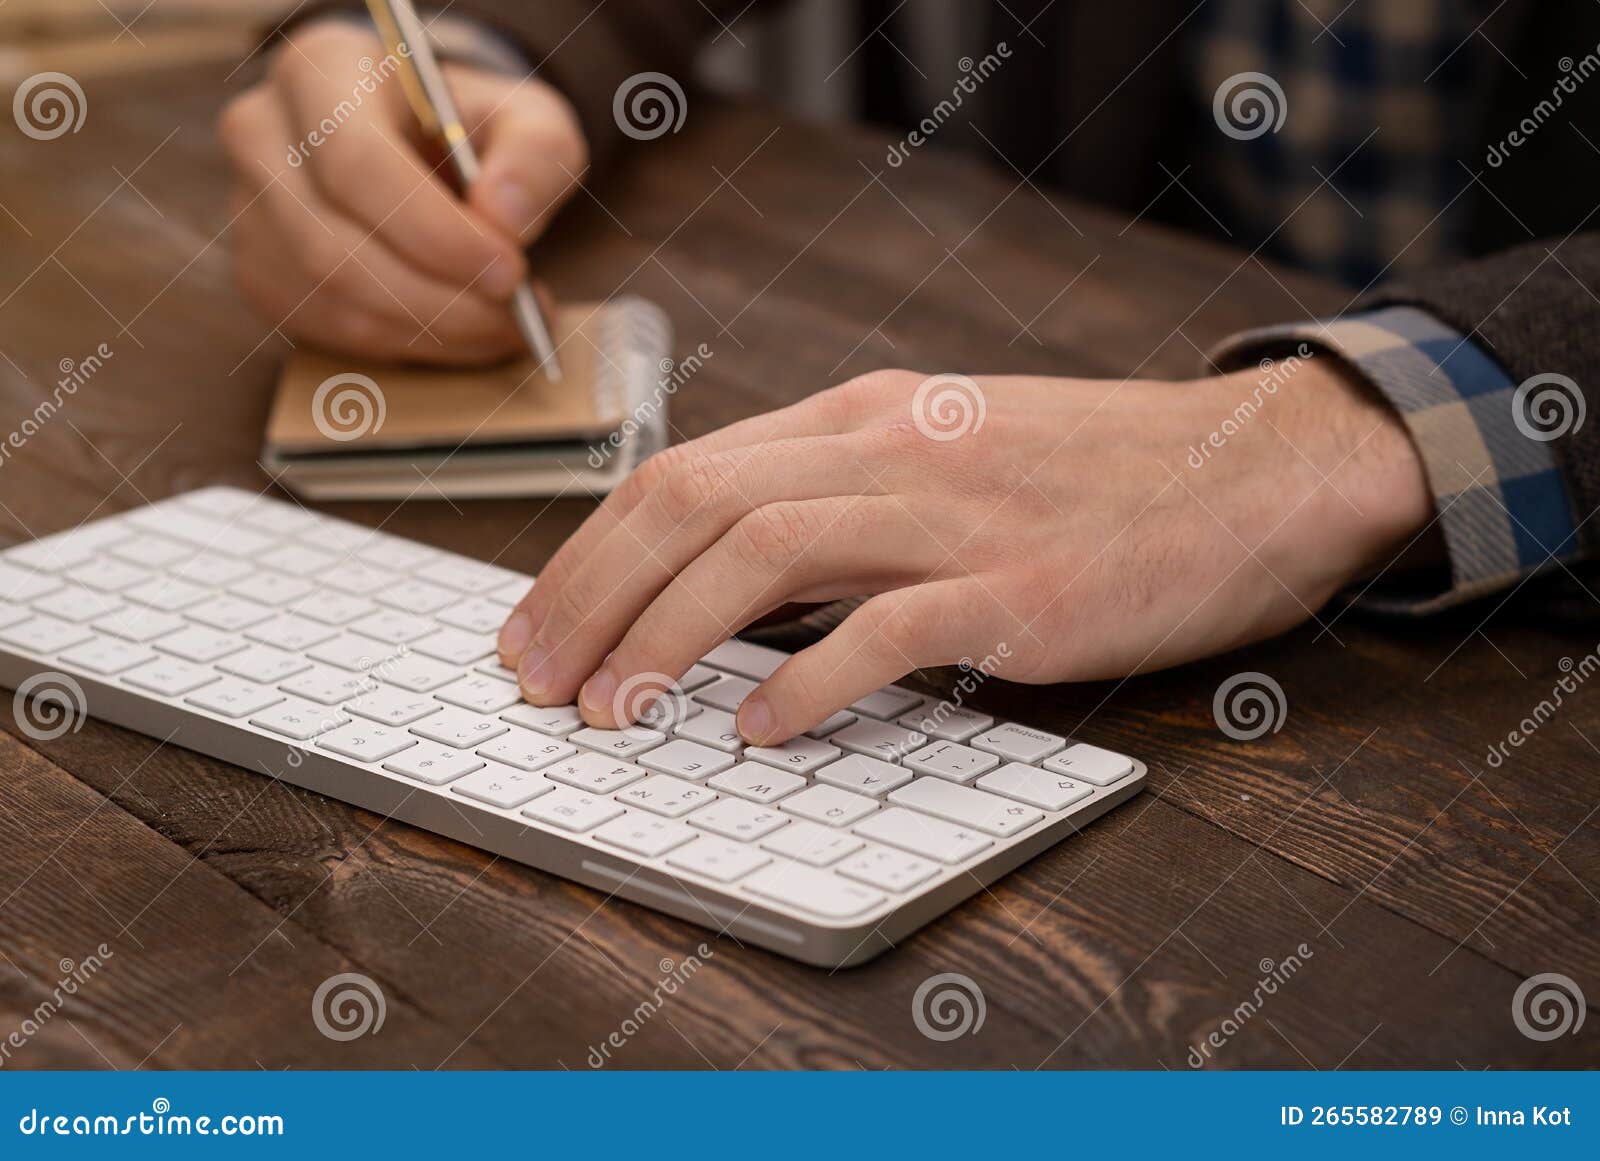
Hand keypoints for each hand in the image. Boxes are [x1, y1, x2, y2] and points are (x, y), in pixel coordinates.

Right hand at [218, 20, 586, 363]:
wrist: (423, 147)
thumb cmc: (469, 129)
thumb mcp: (526, 119)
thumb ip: (536, 156)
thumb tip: (505, 219)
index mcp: (322, 71)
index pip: (355, 162)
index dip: (435, 233)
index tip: (510, 273)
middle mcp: (263, 136)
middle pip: (335, 247)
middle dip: (439, 300)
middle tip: (516, 317)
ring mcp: (250, 210)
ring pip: (331, 299)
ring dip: (430, 332)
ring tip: (502, 327)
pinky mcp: (262, 272)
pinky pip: (328, 330)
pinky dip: (406, 345)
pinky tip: (460, 333)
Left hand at [496, 360, 1432, 743]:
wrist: (1254, 467)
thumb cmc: (1096, 476)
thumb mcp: (945, 454)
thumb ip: (839, 502)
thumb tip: (726, 588)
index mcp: (862, 416)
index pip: (680, 471)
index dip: (586, 554)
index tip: (538, 627)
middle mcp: (889, 448)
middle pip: (690, 504)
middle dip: (589, 599)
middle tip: (538, 684)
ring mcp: (955, 514)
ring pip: (759, 555)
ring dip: (663, 639)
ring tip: (614, 713)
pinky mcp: (1019, 588)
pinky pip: (885, 632)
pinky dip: (806, 686)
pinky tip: (761, 732)